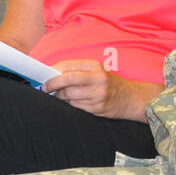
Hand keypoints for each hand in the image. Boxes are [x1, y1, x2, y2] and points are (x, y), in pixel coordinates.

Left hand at [43, 60, 157, 120]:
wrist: (131, 98)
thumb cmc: (109, 83)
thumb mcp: (97, 71)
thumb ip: (77, 70)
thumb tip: (52, 74)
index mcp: (95, 66)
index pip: (67, 67)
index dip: (53, 72)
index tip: (44, 77)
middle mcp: (97, 79)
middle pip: (67, 80)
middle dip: (52, 85)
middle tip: (45, 88)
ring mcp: (98, 94)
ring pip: (69, 95)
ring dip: (59, 96)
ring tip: (58, 95)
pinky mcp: (97, 108)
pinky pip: (76, 106)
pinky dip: (70, 104)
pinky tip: (70, 101)